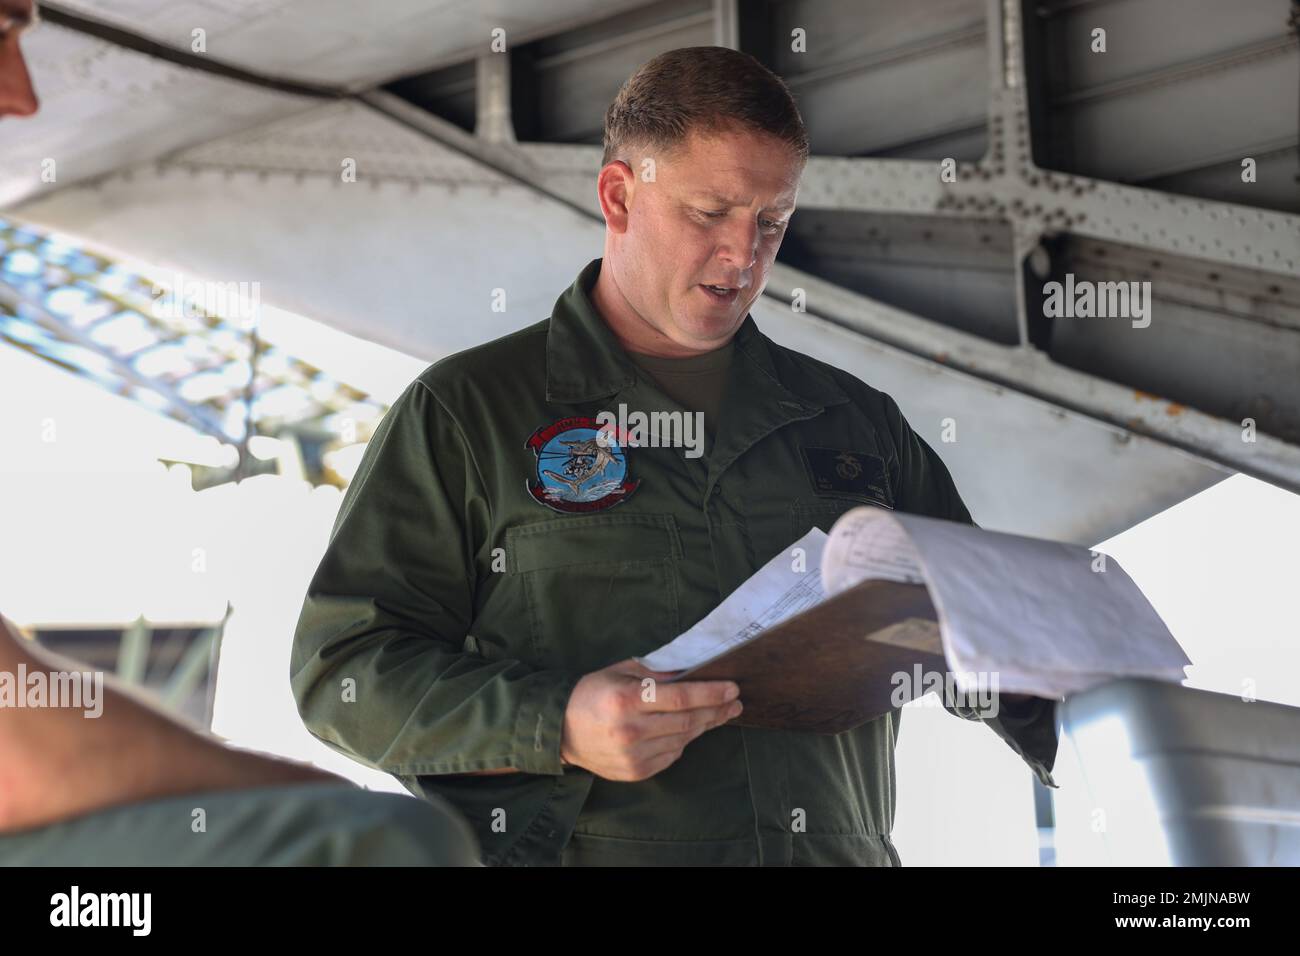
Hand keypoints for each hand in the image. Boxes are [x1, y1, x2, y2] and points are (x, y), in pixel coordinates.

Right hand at [561, 658, 741, 781]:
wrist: (560, 730)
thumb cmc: (593, 693)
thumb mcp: (620, 671)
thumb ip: (656, 672)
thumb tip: (693, 671)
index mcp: (627, 699)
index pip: (681, 697)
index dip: (711, 693)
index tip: (732, 688)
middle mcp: (631, 730)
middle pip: (688, 721)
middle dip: (716, 711)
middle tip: (736, 704)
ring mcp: (634, 755)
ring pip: (683, 740)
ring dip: (704, 726)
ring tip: (719, 714)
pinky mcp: (635, 772)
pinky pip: (671, 755)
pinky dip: (684, 742)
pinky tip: (690, 730)